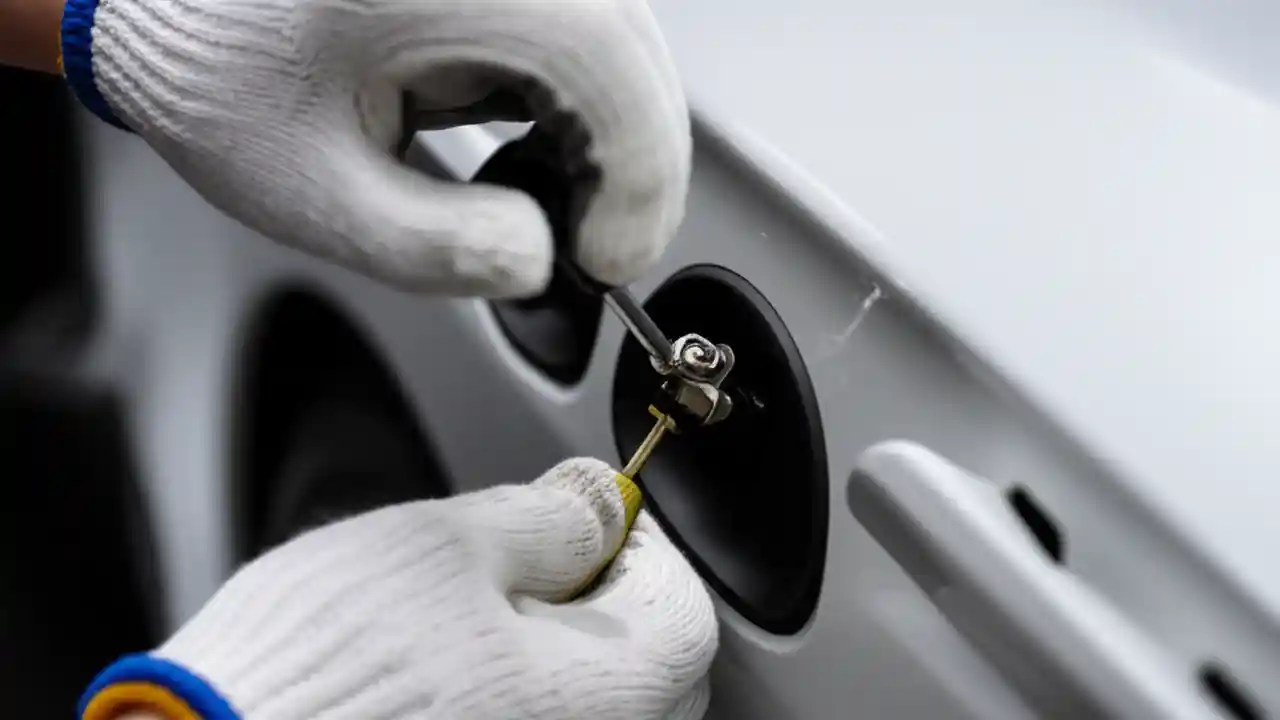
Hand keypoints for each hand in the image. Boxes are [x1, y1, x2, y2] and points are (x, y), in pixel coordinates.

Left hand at [65, 0, 688, 294]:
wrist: (170, 7)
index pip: (611, 70)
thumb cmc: (225, 77)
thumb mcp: (320, 195)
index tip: (603, 259)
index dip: (637, 183)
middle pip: (633, 54)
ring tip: (541, 196)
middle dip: (628, 166)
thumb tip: (542, 259)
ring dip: (604, 133)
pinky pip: (583, 30)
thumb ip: (440, 251)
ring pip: (621, 42)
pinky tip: (526, 143)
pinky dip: (575, 100)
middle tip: (583, 244)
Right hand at [125, 459, 716, 717]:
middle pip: (648, 669)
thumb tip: (598, 494)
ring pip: (588, 705)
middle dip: (605, 594)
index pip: (683, 610)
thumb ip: (547, 518)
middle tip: (532, 551)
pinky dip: (513, 687)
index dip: (644, 542)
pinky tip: (442, 664)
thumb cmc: (318, 673)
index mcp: (601, 697)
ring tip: (467, 607)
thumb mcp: (444, 549)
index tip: (598, 511)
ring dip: (555, 643)